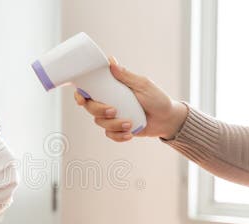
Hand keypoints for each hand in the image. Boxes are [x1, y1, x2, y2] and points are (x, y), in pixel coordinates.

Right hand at [74, 57, 188, 141]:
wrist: (167, 119)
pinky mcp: (118, 129)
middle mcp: (109, 101)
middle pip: (90, 107)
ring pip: (100, 122)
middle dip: (99, 110)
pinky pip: (110, 135)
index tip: (82, 98)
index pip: (89, 89)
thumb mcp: (143, 85)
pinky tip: (129, 134)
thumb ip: (126, 76)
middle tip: (114, 111)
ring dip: (114, 125)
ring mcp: (113, 116)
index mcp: (112, 88)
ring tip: (130, 124)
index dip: (81, 94)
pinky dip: (118, 136)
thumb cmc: (157, 99)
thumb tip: (111, 62)